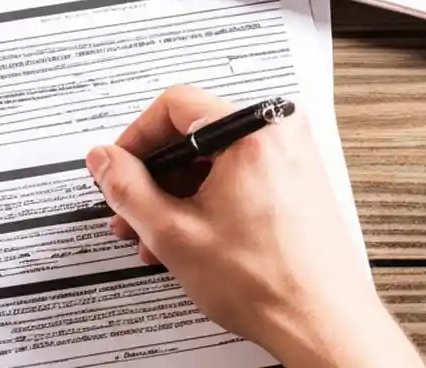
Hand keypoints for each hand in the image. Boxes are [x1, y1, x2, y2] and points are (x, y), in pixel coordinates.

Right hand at [85, 86, 422, 367]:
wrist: (320, 322)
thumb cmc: (268, 283)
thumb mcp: (173, 232)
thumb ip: (128, 188)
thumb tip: (105, 161)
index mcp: (252, 131)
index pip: (175, 104)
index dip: (135, 138)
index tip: (119, 167)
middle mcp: (279, 133)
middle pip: (195, 132)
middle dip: (154, 176)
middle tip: (132, 207)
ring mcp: (292, 158)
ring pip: (215, 159)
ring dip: (177, 194)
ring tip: (156, 234)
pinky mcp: (297, 182)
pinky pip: (240, 175)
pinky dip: (208, 200)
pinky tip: (188, 237)